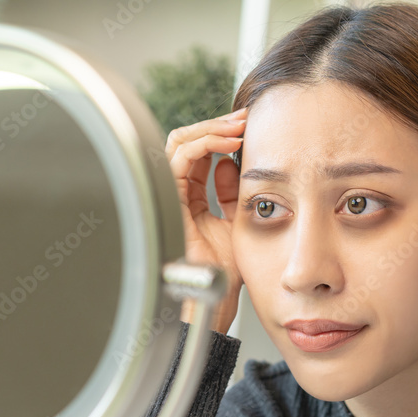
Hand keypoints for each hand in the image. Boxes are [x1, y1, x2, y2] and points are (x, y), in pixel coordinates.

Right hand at [165, 107, 247, 333]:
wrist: (215, 298)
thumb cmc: (225, 272)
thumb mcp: (237, 222)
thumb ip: (232, 195)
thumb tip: (230, 165)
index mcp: (191, 201)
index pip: (199, 156)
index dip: (221, 137)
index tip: (249, 127)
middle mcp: (176, 196)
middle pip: (185, 144)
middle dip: (216, 126)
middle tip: (244, 118)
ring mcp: (170, 197)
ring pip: (178, 144)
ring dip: (211, 129)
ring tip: (239, 126)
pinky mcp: (168, 200)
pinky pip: (178, 159)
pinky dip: (203, 143)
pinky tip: (228, 142)